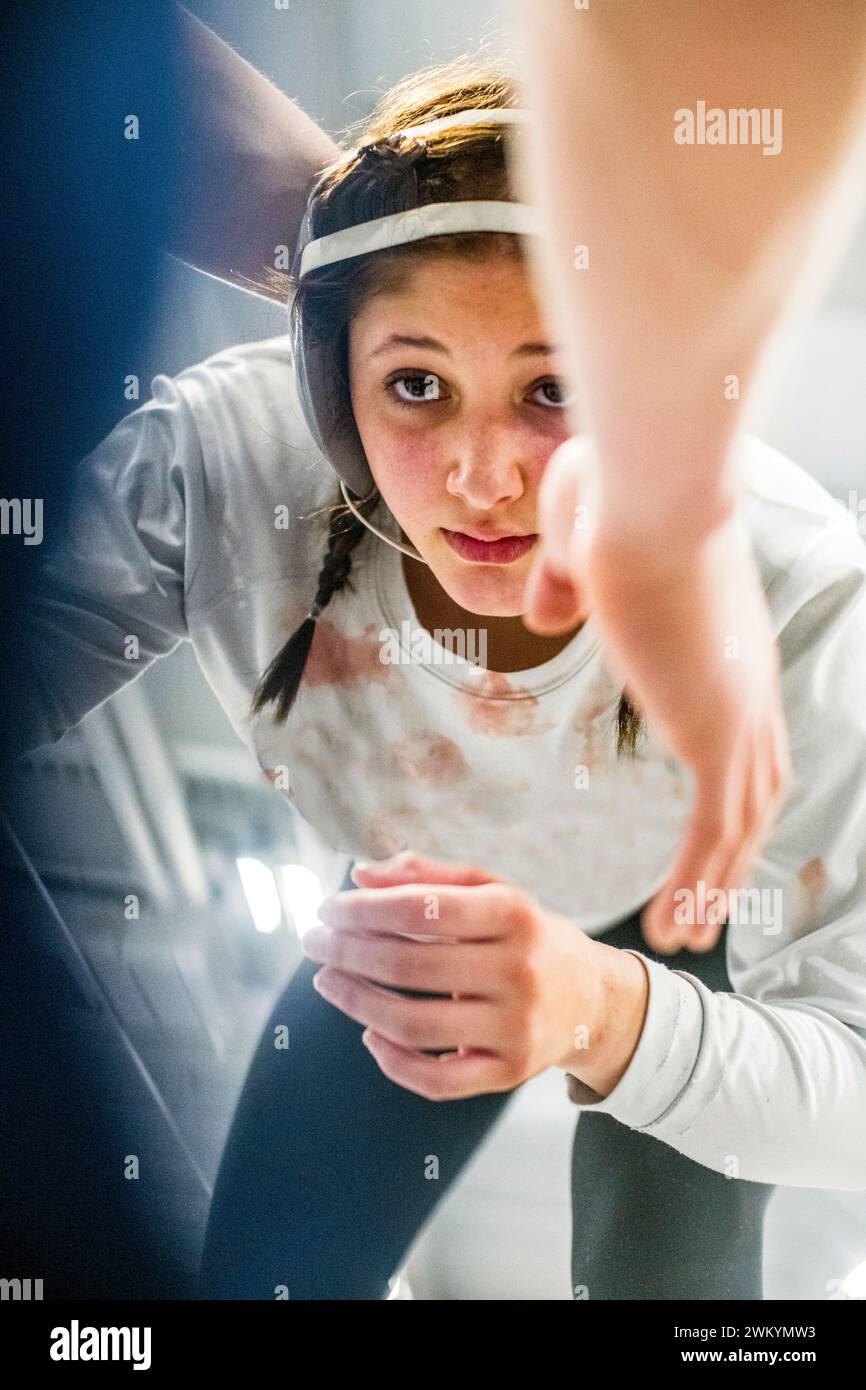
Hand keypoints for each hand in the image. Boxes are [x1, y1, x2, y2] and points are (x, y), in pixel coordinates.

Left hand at [301, 851, 647, 1100]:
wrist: (595, 999)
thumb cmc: (527, 936)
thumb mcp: (492, 891)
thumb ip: (429, 876)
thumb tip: (360, 874)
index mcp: (515, 914)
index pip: (422, 907)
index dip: (364, 908)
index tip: (327, 908)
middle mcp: (521, 970)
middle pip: (409, 965)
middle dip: (347, 952)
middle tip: (313, 942)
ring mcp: (517, 1027)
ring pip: (414, 1025)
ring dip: (356, 1003)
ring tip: (326, 981)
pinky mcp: (510, 1072)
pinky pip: (436, 1079)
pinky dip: (391, 1061)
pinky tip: (368, 1033)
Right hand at [525, 436, 792, 955]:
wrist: (650, 487)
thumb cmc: (617, 490)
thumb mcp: (578, 541)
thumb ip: (565, 582)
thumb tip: (550, 615)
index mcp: (724, 643)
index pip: (742, 730)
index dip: (730, 780)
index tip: (708, 822)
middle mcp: (746, 684)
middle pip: (757, 786)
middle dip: (733, 849)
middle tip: (706, 899)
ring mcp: (738, 711)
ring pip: (741, 824)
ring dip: (716, 886)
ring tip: (684, 937)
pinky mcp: (714, 735)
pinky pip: (713, 835)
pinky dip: (697, 887)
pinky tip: (671, 929)